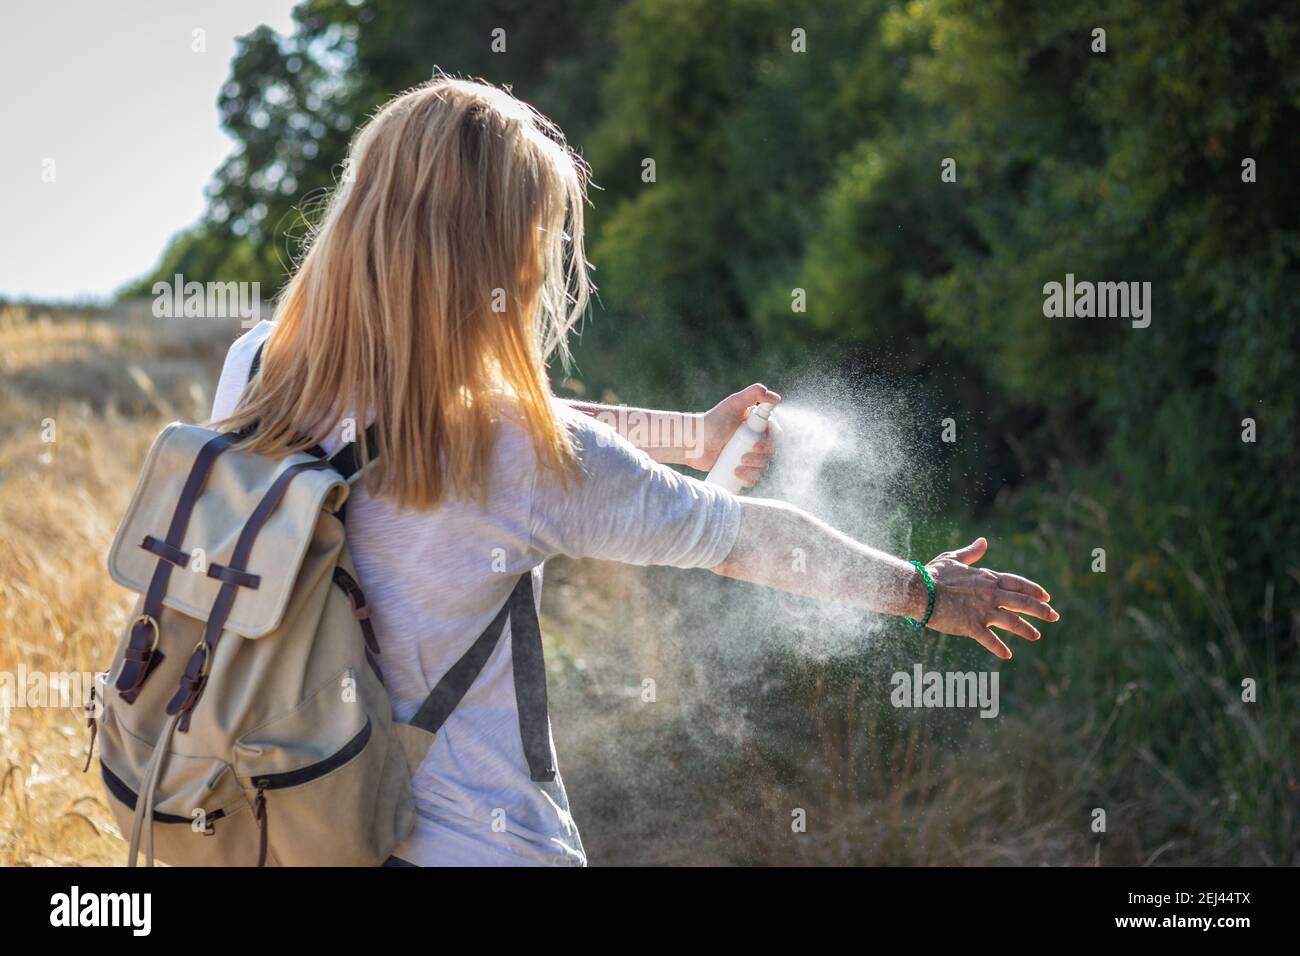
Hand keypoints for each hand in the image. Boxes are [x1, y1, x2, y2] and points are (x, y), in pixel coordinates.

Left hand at [684, 384, 781, 483]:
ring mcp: (748, 455)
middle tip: (743, 457)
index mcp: (758, 426)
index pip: (775, 435)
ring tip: (737, 467)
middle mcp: (755, 440)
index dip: (770, 442)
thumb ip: (754, 393)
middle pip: (770, 453)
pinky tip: (739, 476)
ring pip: (763, 466)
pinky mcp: (740, 469)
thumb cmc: (713, 420)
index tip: (756, 445)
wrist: (694, 441)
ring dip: (754, 470)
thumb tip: (777, 398)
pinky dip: (749, 479)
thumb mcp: (734, 403)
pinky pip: (753, 478)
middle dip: (760, 458)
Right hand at [921, 537, 1058, 658]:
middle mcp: (990, 594)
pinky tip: (1007, 655)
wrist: (919, 590)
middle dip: (1041, 610)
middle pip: (1022, 602)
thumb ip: (971, 552)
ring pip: (1012, 621)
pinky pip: (990, 639)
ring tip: (1036, 636)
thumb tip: (983, 541)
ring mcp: (982, 611)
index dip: (1034, 590)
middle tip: (1054, 616)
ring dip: (1026, 629)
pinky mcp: (971, 626)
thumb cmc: (933, 574)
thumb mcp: (954, 559)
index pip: (1017, 584)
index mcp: (987, 578)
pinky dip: (999, 648)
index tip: (1046, 596)